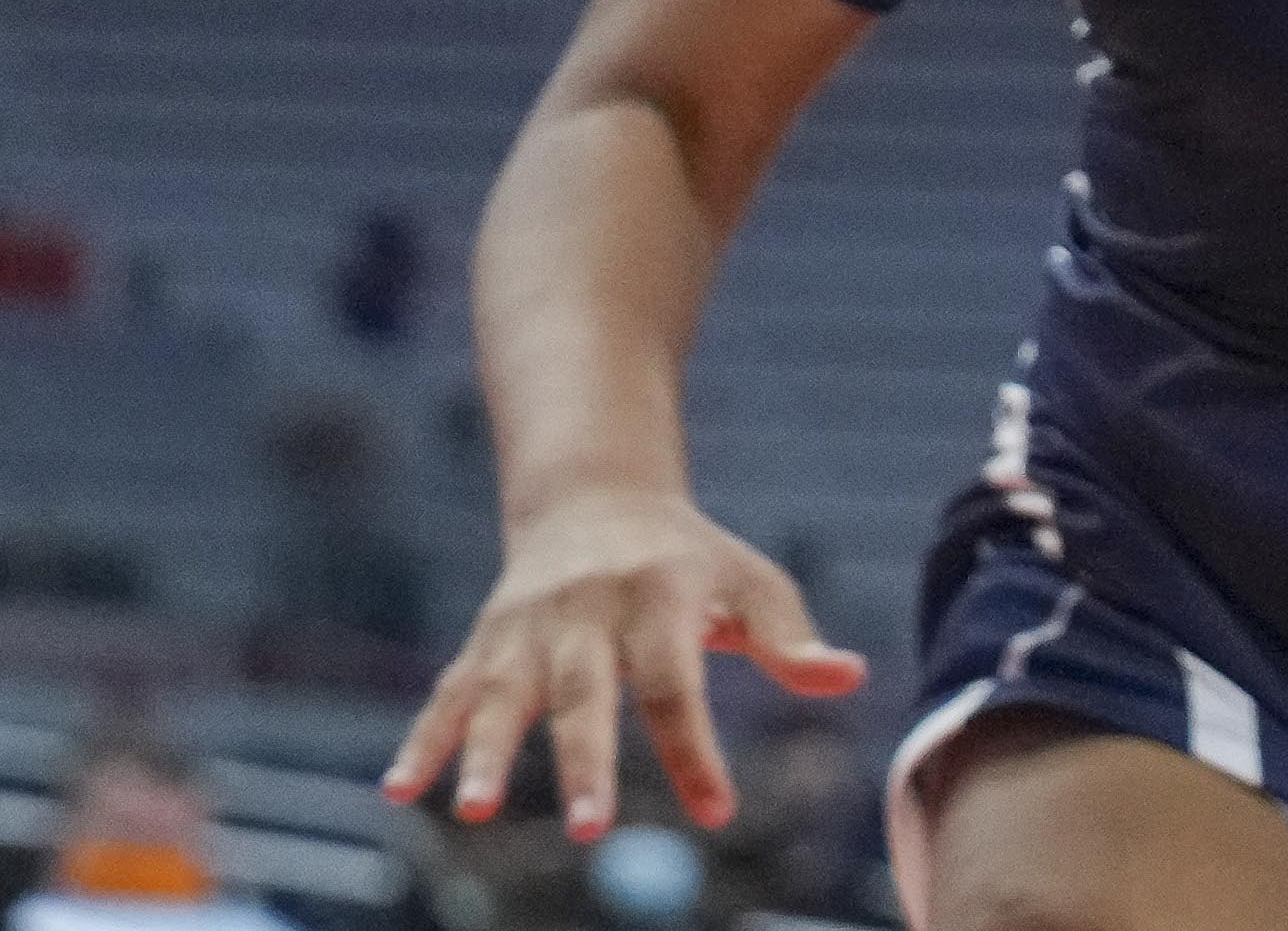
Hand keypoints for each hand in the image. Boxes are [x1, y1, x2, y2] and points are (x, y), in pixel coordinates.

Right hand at [382, 484, 864, 838]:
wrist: (597, 499)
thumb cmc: (692, 560)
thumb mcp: (750, 581)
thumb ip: (790, 639)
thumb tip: (849, 677)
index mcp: (661, 596)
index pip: (678, 684)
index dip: (696, 750)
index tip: (717, 811)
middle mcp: (588, 610)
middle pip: (586, 692)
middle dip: (586, 761)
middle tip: (594, 829)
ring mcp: (529, 627)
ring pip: (502, 693)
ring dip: (483, 752)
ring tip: (473, 811)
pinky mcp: (486, 643)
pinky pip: (448, 693)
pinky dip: (422, 740)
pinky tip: (398, 791)